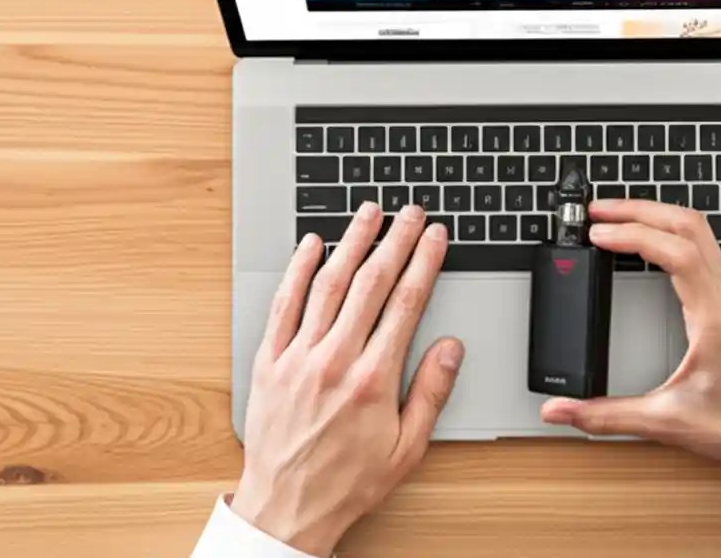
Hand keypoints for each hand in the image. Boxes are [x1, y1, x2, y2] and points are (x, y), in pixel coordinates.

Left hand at [230, 203, 463, 556]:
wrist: (288, 507)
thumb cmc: (348, 482)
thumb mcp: (407, 448)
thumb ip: (431, 393)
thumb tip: (450, 348)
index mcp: (373, 380)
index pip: (406, 303)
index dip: (424, 262)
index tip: (434, 237)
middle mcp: (334, 360)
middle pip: (371, 283)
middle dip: (394, 240)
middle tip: (409, 213)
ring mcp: (298, 357)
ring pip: (327, 284)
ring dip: (351, 243)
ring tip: (368, 214)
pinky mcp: (270, 362)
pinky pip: (284, 306)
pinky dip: (297, 271)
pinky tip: (312, 246)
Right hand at [540, 200, 720, 498]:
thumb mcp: (666, 423)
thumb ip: (606, 416)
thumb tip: (561, 410)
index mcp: (716, 319)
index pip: (677, 252)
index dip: (634, 234)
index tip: (598, 233)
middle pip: (689, 225)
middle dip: (640, 209)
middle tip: (598, 210)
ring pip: (699, 232)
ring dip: (657, 215)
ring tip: (617, 217)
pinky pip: (703, 249)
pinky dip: (670, 232)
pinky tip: (648, 243)